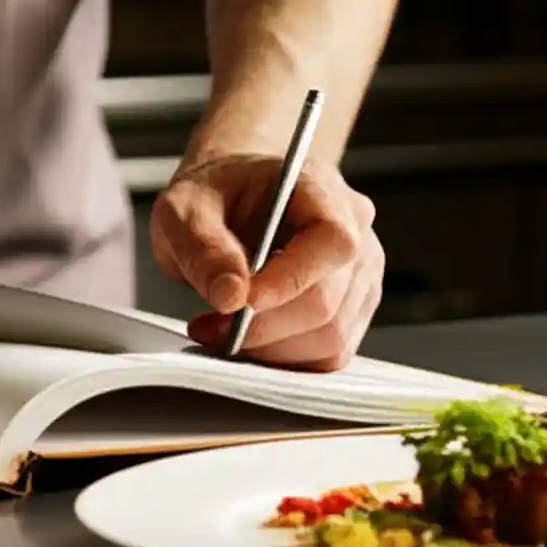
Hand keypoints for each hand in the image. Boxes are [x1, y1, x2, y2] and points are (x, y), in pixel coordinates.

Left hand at [150, 153, 383, 370]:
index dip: (288, 282)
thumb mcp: (186, 208)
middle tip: (209, 325)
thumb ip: (203, 248)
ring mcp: (360, 272)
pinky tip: (250, 339)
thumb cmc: (214, 194)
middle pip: (326, 302)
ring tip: (222, 330)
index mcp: (321, 189)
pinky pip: (329, 352)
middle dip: (262, 327)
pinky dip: (285, 358)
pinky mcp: (352, 307)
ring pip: (330, 337)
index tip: (238, 302)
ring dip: (270, 349)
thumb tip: (231, 296)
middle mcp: (355, 230)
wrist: (230, 195)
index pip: (332, 242)